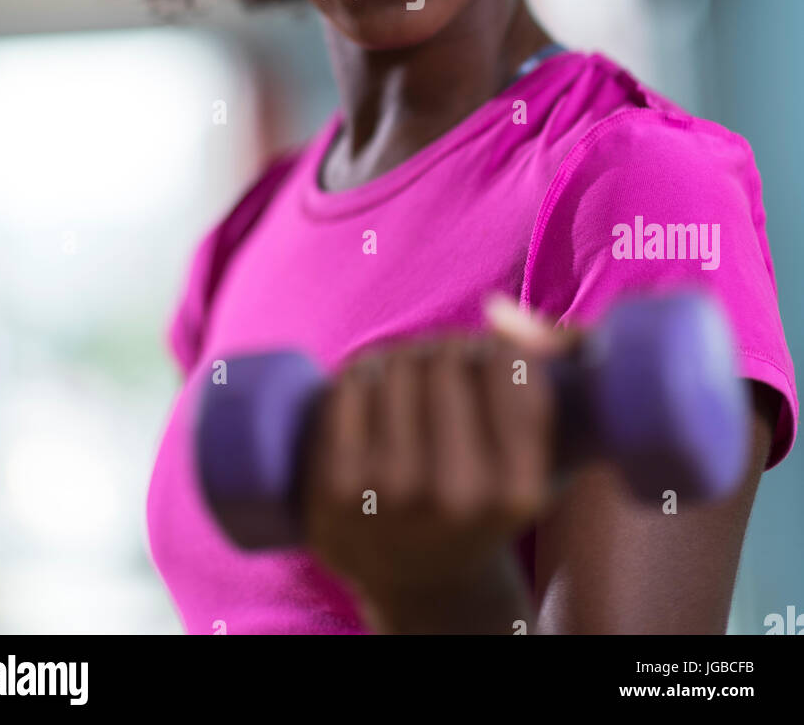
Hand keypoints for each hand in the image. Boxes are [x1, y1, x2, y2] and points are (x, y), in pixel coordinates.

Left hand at [299, 298, 578, 619]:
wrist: (418, 579)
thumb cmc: (488, 495)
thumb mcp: (538, 454)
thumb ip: (552, 371)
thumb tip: (498, 310)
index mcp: (518, 492)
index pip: (507, 365)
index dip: (496, 349)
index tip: (489, 364)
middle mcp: (456, 497)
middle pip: (446, 359)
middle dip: (446, 351)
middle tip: (443, 371)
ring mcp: (391, 494)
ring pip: (396, 365)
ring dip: (404, 358)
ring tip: (410, 382)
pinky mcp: (336, 488)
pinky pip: (351, 386)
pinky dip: (362, 373)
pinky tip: (374, 390)